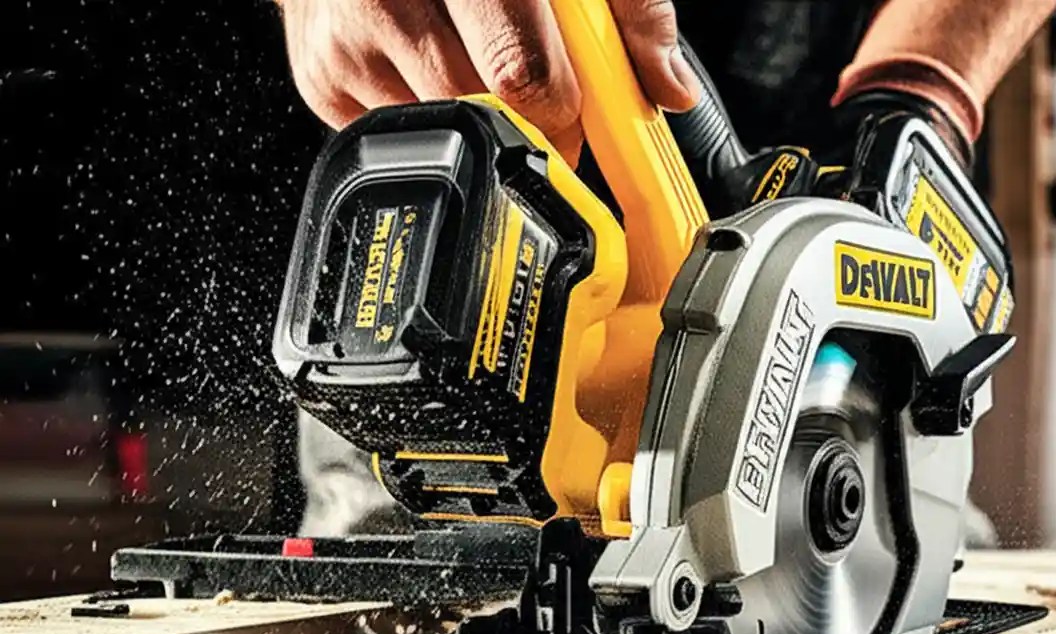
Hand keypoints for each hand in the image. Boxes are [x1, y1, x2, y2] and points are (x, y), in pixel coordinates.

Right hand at [275, 0, 701, 164]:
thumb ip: (627, 7)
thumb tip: (671, 89)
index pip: (526, 78)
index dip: (565, 115)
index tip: (579, 120)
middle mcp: (394, 0)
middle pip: (488, 116)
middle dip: (527, 124)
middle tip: (535, 97)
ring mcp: (348, 46)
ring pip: (446, 134)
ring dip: (476, 120)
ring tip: (473, 64)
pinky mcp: (322, 81)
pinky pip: (399, 136)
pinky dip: (428, 118)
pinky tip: (425, 68)